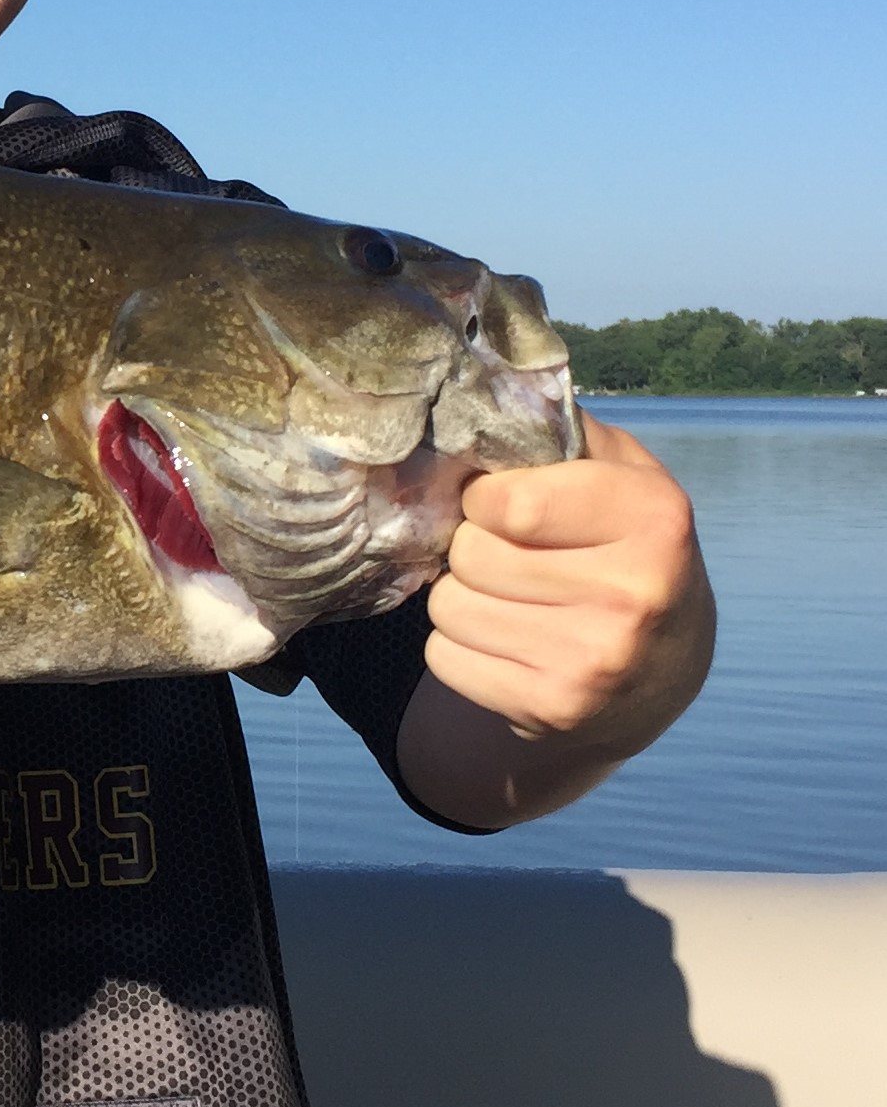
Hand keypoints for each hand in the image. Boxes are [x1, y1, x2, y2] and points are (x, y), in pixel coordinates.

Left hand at [408, 411, 715, 820]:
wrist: (662, 669)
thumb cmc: (624, 545)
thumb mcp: (619, 472)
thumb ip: (557, 430)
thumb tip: (471, 397)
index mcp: (655, 519)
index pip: (508, 501)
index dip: (486, 497)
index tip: (506, 504)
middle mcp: (634, 596)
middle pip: (471, 554)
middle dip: (473, 546)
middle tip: (510, 555)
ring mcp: (595, 663)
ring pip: (448, 606)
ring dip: (461, 596)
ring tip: (510, 597)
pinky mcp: (554, 710)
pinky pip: (444, 657)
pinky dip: (459, 646)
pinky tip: (508, 641)